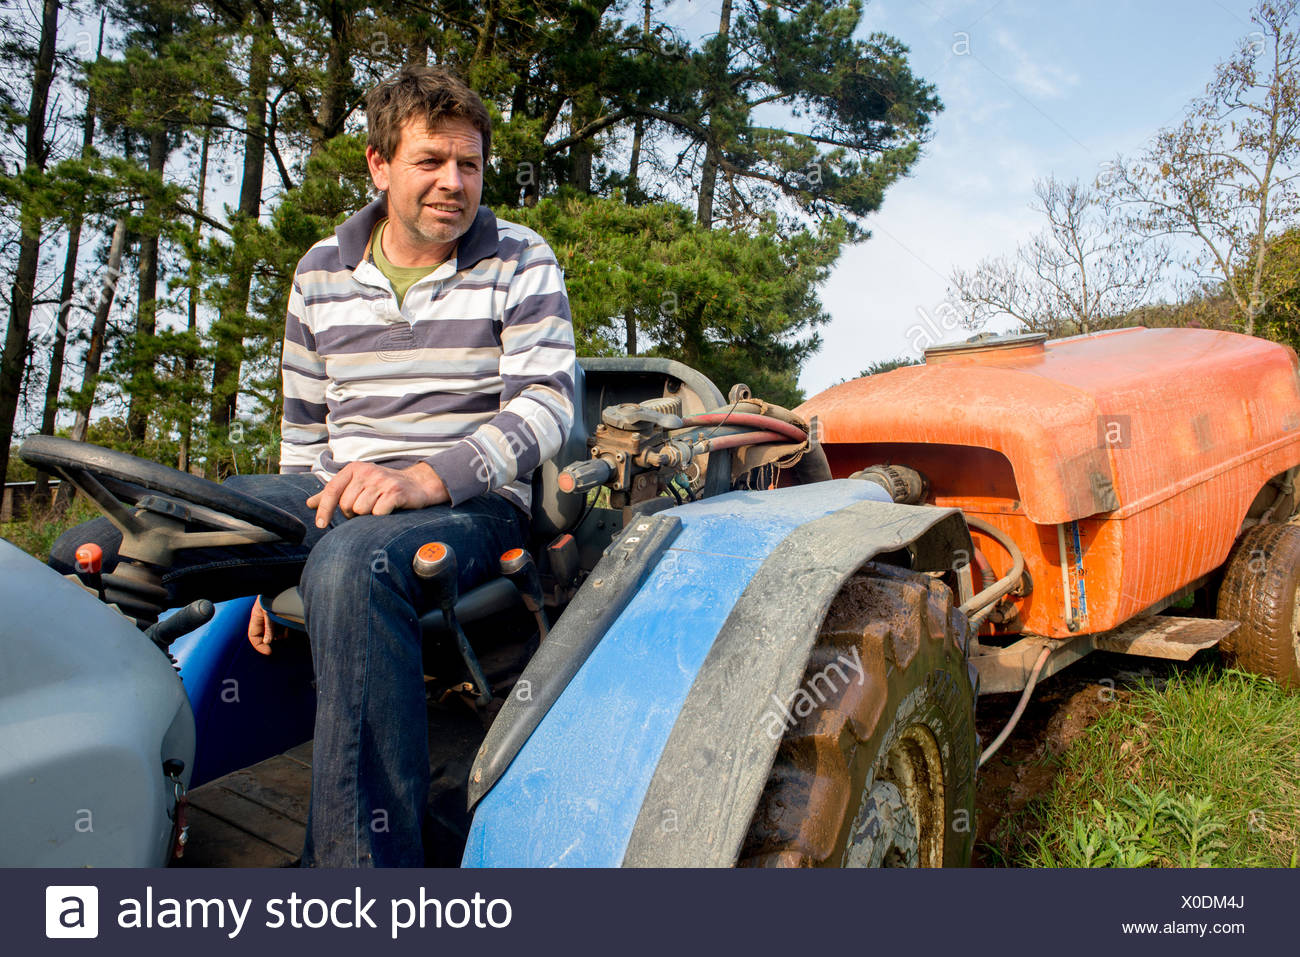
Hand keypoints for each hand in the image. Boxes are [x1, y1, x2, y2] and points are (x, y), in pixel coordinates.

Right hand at [248, 596, 287, 654]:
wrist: (283, 584)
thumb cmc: (274, 596)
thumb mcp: (269, 613)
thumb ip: (268, 627)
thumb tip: (267, 642)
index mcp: (256, 617)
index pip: (253, 636)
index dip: (259, 645)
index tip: (269, 652)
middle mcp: (263, 618)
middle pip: (264, 635)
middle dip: (270, 641)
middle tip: (278, 644)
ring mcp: (272, 616)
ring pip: (274, 632)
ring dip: (278, 636)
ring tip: (285, 635)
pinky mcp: (282, 614)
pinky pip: (281, 626)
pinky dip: (284, 630)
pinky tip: (289, 630)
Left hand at [305, 461, 448, 527]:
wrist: (417, 485)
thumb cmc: (383, 487)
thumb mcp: (357, 485)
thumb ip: (333, 494)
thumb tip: (309, 504)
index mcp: (354, 469)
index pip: (331, 490)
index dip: (324, 510)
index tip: (321, 525)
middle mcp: (367, 472)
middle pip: (346, 505)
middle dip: (353, 513)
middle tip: (366, 509)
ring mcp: (382, 481)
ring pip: (361, 510)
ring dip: (368, 514)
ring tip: (378, 507)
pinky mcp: (395, 492)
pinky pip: (377, 513)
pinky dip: (381, 516)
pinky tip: (388, 509)